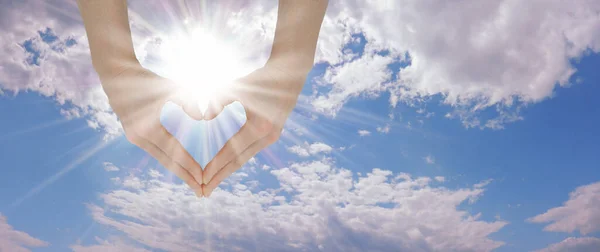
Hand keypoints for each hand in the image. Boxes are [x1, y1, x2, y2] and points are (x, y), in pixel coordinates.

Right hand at [100, 65, 204, 195]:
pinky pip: (155, 152)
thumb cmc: (150, 81)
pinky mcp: (134, 136)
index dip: (190, 166)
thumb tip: (203, 121)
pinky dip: (169, 160)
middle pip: (168, 162)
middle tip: (201, 191)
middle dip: (186, 177)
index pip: (175, 152)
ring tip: (194, 183)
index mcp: (150, 127)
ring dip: (178, 170)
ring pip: (162, 159)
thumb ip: (189, 106)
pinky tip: (180, 167)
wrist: (118, 77)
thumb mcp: (173, 90)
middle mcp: (140, 137)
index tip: (204, 177)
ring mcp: (135, 138)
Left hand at [201, 63, 307, 196]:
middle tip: (203, 192)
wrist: (287, 77)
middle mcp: (267, 136)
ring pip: (245, 158)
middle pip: (238, 161)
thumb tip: (203, 121)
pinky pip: (250, 151)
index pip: (231, 151)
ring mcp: (272, 137)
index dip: (215, 165)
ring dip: (227, 171)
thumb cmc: (257, 80)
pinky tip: (225, 167)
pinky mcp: (272, 136)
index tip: (201, 177)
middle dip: (219, 176)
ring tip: (212, 183)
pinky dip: (236, 160)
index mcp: (258, 126)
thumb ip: (217, 107)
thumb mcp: (235, 91)